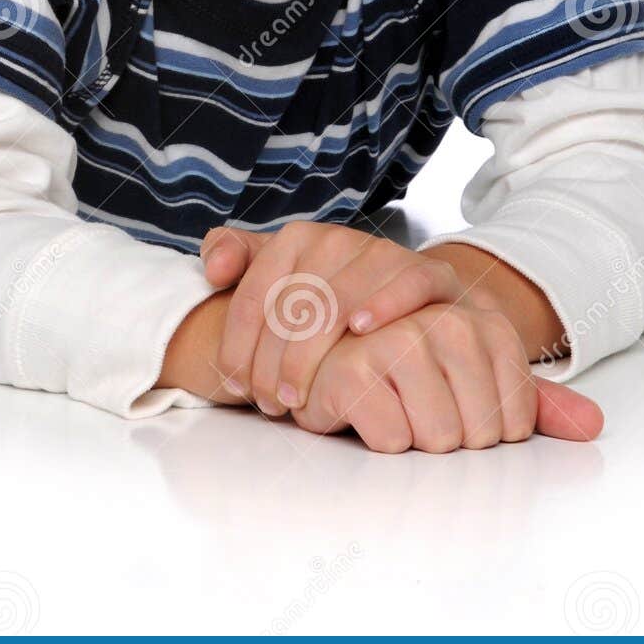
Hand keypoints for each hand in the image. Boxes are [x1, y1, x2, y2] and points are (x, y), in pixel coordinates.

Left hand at [200, 221, 469, 415]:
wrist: (409, 294)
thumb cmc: (330, 297)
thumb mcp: (281, 277)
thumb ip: (238, 259)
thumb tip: (213, 267)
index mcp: (295, 239)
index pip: (256, 294)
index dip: (239, 345)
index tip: (238, 386)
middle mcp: (337, 239)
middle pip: (294, 304)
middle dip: (273, 362)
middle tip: (270, 404)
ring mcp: (383, 254)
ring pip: (339, 299)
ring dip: (313, 353)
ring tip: (300, 398)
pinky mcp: (429, 275)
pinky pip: (408, 282)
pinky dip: (386, 303)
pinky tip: (361, 332)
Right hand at [288, 299, 602, 451]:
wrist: (330, 351)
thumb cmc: (408, 373)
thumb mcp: (480, 379)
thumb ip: (535, 401)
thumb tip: (593, 423)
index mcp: (482, 322)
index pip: (517, 419)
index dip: (492, 435)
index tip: (466, 418)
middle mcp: (444, 322)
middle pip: (479, 433)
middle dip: (451, 442)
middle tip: (420, 418)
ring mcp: (395, 341)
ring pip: (438, 439)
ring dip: (415, 442)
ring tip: (392, 412)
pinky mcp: (351, 369)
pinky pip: (392, 441)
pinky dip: (379, 441)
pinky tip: (363, 412)